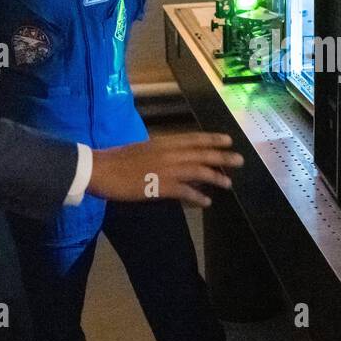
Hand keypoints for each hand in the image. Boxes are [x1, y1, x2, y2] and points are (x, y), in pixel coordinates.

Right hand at [87, 133, 242, 206]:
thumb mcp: (143, 149)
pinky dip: (198, 197)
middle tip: (240, 160)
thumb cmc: (117, 159)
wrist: (101, 169)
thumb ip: (161, 152)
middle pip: (202, 153)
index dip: (213, 138)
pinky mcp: (160, 186)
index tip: (228, 139)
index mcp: (164, 142)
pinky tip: (207, 202)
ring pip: (199, 171)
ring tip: (229, 183)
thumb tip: (176, 157)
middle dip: (223, 156)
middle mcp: (169, 152)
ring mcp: (166, 169)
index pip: (194, 138)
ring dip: (216, 177)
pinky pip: (185, 191)